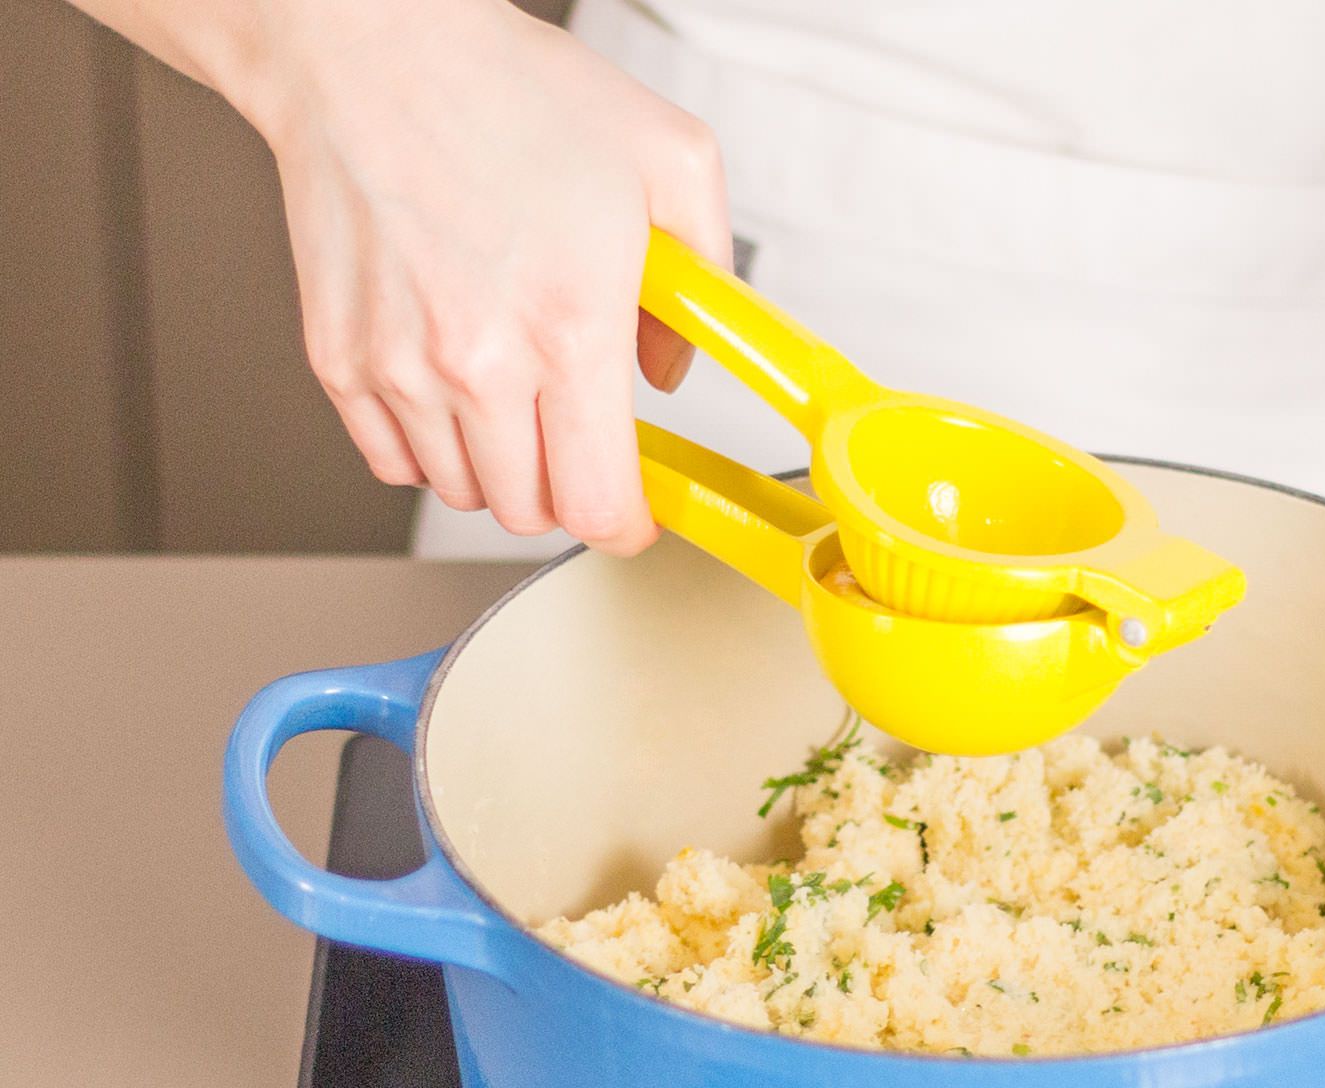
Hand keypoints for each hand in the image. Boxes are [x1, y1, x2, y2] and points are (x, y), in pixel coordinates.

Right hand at [239, 0, 728, 551]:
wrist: (367, 48)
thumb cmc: (509, 92)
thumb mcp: (670, 160)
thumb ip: (706, 276)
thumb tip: (672, 371)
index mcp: (570, 326)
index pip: (597, 505)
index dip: (628, 523)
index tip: (638, 509)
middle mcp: (480, 361)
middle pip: (532, 511)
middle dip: (569, 488)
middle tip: (582, 434)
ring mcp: (401, 367)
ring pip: (466, 491)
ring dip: (502, 467)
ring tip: (518, 394)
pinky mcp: (341, 359)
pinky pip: (395, 460)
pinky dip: (432, 446)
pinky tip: (456, 387)